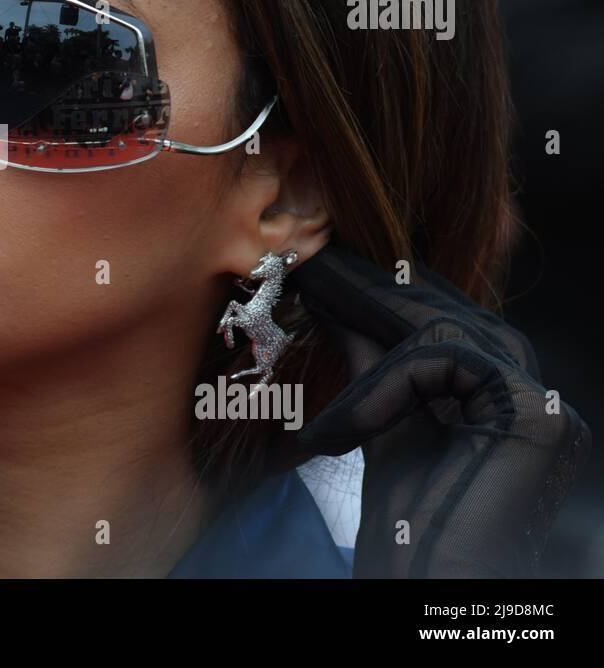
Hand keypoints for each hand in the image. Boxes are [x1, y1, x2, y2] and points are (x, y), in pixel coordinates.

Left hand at [289, 243, 590, 576]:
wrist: (429, 589)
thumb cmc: (406, 530)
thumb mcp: (379, 426)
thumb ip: (371, 367)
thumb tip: (338, 302)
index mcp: (506, 400)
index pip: (446, 324)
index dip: (383, 294)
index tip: (321, 272)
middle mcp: (536, 399)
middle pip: (452, 317)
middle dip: (375, 290)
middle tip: (311, 266)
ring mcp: (546, 407)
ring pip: (447, 331)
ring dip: (368, 321)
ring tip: (311, 306)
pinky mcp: (539, 417)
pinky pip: (448, 361)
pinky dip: (384, 387)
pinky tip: (338, 429)